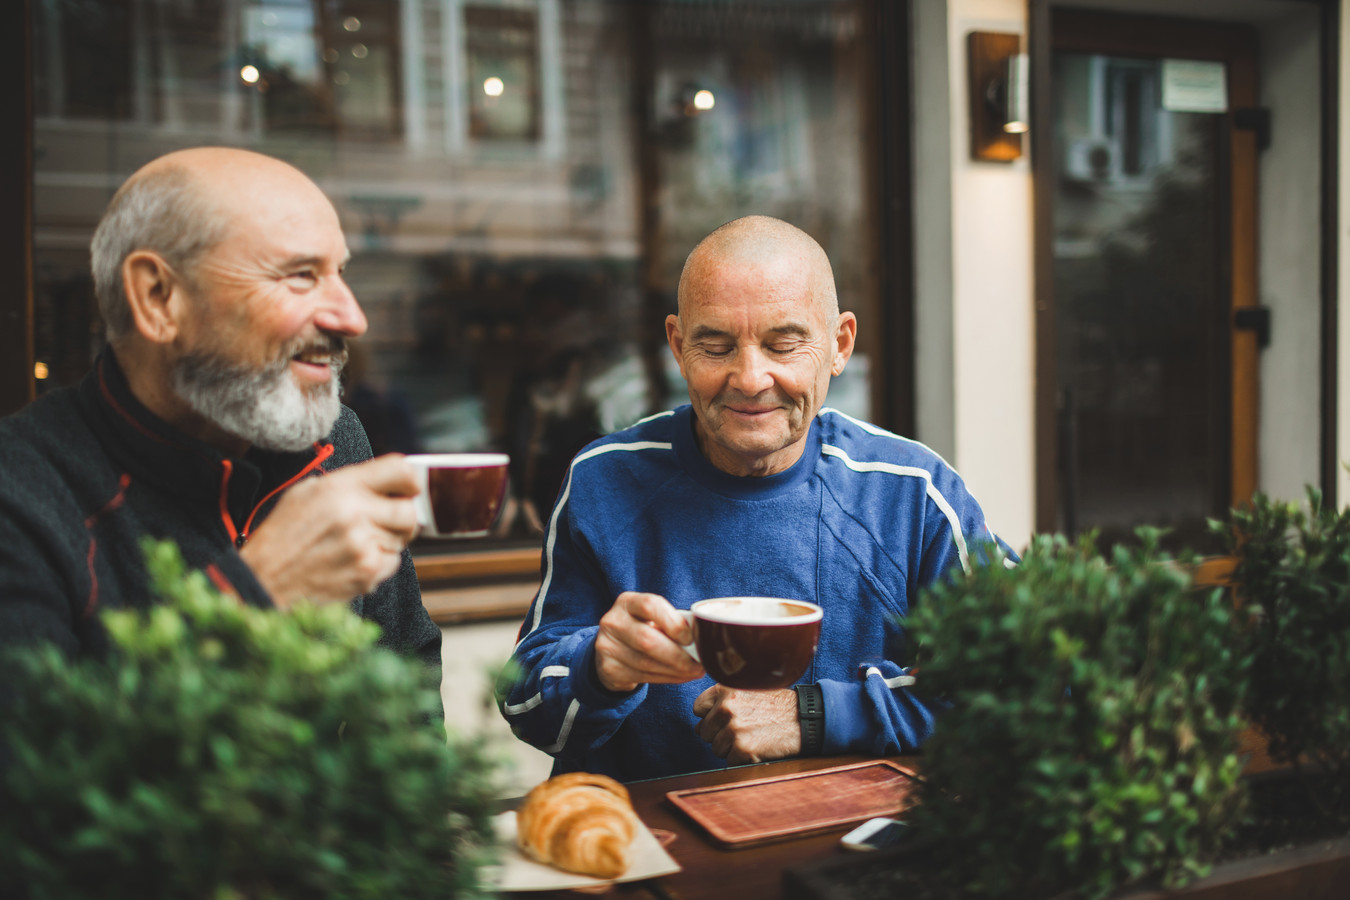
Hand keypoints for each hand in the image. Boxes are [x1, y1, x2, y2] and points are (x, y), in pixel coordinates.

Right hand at [239, 454, 419, 607]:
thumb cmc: (284, 535)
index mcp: (339, 487)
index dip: (411, 481)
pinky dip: (378, 562)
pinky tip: (352, 561)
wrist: (263, 580)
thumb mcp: (307, 492)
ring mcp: (362, 545)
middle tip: (384, 521)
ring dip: (386, 541)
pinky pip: (393, 562)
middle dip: (402, 516)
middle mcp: (354, 513)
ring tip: (355, 544)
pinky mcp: (366, 572)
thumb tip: (389, 481)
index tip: (408, 489)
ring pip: (401, 539)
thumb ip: (350, 483)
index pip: (400, 471)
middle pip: (409, 511)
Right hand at [594, 591, 703, 692]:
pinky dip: (667, 678)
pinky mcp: (609, 669)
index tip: (691, 639)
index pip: (650, 606)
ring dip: (676, 670)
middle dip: (678, 656)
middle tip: (699, 665)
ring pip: (646, 663)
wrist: (612, 649)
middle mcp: (613, 621)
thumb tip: (701, 637)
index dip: (673, 623)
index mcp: (628, 602)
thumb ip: (672, 622)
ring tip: (694, 672)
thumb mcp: (652, 618)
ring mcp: (607, 646)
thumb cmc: (642, 629)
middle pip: (647, 640)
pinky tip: (680, 676)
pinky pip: (643, 676)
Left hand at [693, 686, 800, 764]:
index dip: (711, 716)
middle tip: (744, 729)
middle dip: (720, 734)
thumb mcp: (750, 689)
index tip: (726, 718)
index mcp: (725, 688)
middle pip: (704, 731)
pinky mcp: (742, 748)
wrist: (805, 719)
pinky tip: (758, 747)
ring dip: (731, 748)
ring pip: (716, 748)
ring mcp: (733, 728)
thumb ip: (724, 700)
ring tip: (753, 737)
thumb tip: (698, 726)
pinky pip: (730, 761)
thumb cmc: (778, 705)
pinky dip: (743, 759)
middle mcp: (726, 707)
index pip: (699, 707)